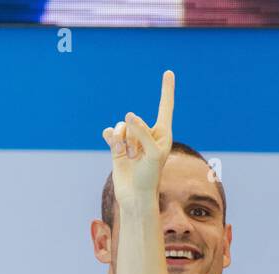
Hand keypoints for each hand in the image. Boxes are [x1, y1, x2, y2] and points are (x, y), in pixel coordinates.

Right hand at [101, 70, 174, 203]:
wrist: (135, 196)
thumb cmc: (150, 177)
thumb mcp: (152, 153)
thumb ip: (142, 132)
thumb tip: (129, 116)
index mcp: (162, 133)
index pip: (165, 107)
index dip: (166, 90)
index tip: (168, 72)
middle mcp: (148, 134)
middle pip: (136, 121)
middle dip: (134, 136)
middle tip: (139, 156)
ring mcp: (133, 140)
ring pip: (122, 125)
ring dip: (122, 138)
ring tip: (129, 156)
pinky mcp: (119, 147)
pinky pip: (111, 132)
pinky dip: (110, 136)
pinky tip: (111, 142)